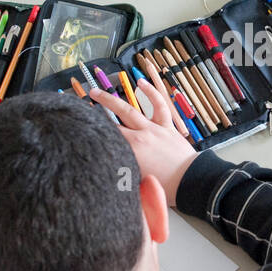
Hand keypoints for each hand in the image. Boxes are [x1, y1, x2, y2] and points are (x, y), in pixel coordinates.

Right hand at [89, 80, 195, 207]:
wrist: (190, 182)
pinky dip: (151, 93)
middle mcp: (140, 136)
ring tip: (98, 92)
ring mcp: (154, 129)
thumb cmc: (165, 187)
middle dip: (97, 109)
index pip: (107, 135)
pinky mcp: (167, 127)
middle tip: (84, 102)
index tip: (81, 123)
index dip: (92, 129)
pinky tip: (141, 83)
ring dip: (113, 100)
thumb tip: (105, 166)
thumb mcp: (136, 183)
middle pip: (114, 119)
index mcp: (131, 151)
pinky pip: (159, 106)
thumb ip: (120, 171)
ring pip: (130, 110)